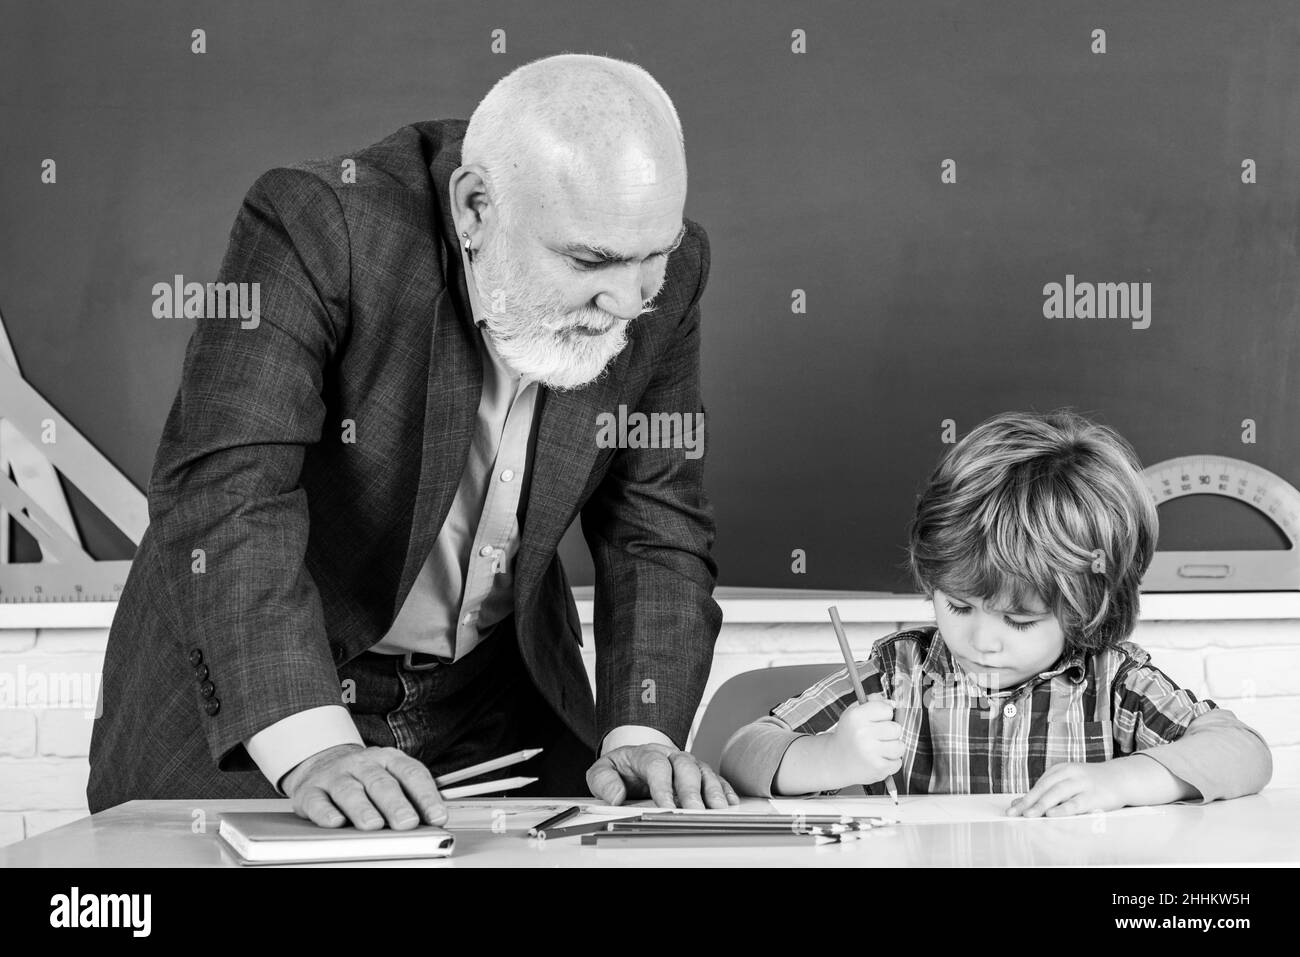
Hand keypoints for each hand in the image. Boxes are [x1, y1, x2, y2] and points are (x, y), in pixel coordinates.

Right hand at [281, 743, 447, 829]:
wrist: (324, 763)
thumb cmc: (366, 778)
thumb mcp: (392, 778)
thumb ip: (411, 796)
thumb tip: (433, 821)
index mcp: (388, 759)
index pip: (411, 774)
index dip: (426, 796)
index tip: (437, 817)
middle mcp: (363, 764)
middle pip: (381, 783)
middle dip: (396, 804)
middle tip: (407, 823)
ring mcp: (336, 776)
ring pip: (349, 791)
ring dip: (363, 809)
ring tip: (373, 825)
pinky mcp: (310, 791)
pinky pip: (317, 802)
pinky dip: (326, 813)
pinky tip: (336, 822)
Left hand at [586, 743, 740, 808]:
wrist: (632, 759)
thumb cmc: (620, 769)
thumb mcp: (601, 771)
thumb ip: (604, 781)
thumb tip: (615, 796)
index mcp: (646, 754)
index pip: (657, 766)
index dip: (663, 786)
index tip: (666, 806)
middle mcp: (670, 756)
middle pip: (685, 767)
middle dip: (691, 790)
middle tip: (694, 810)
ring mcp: (687, 763)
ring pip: (703, 771)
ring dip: (713, 790)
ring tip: (719, 808)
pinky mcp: (698, 773)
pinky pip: (715, 778)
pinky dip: (724, 789)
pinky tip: (730, 802)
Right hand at [829, 698, 903, 784]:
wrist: (835, 761)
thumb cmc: (849, 734)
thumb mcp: (855, 713)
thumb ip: (874, 702)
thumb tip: (894, 703)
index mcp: (856, 716)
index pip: (887, 709)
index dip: (884, 715)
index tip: (876, 720)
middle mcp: (862, 733)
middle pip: (897, 728)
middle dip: (890, 732)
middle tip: (877, 736)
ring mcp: (870, 752)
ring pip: (900, 746)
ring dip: (893, 748)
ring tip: (879, 749)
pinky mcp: (877, 768)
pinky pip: (898, 762)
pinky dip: (891, 762)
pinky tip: (878, 760)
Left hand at [1008, 760, 1127, 817]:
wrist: (1121, 778)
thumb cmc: (1089, 783)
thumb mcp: (1067, 782)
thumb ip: (1045, 792)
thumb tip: (1018, 803)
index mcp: (1061, 769)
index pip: (1040, 784)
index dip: (1025, 797)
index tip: (1013, 809)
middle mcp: (1070, 774)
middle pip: (1045, 787)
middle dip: (1029, 801)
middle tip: (1015, 813)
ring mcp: (1082, 783)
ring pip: (1058, 793)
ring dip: (1042, 804)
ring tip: (1029, 814)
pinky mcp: (1095, 795)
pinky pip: (1076, 803)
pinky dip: (1063, 808)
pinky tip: (1052, 814)